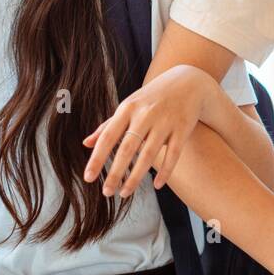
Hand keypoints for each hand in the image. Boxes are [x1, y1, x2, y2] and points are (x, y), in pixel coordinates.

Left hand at [82, 65, 214, 196]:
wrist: (187, 81)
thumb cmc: (152, 98)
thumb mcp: (129, 105)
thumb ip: (108, 125)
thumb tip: (86, 144)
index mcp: (128, 108)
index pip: (108, 136)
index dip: (97, 158)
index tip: (88, 178)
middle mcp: (146, 114)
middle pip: (127, 148)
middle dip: (115, 172)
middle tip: (106, 192)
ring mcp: (165, 121)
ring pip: (149, 154)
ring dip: (135, 176)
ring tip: (124, 193)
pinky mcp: (183, 127)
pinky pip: (173, 153)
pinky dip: (165, 171)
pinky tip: (157, 185)